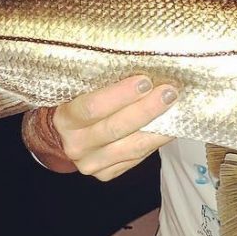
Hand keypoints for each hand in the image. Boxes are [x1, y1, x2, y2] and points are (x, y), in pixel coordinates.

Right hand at [27, 75, 177, 180]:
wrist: (60, 137)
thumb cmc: (75, 104)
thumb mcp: (76, 91)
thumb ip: (100, 81)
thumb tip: (138, 61)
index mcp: (66, 118)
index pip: (93, 107)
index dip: (120, 95)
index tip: (145, 81)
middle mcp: (76, 144)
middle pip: (116, 128)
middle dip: (146, 110)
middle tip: (169, 92)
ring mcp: (91, 163)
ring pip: (131, 148)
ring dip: (159, 129)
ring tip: (176, 110)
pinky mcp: (106, 174)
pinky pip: (136, 159)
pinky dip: (155, 142)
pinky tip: (169, 128)